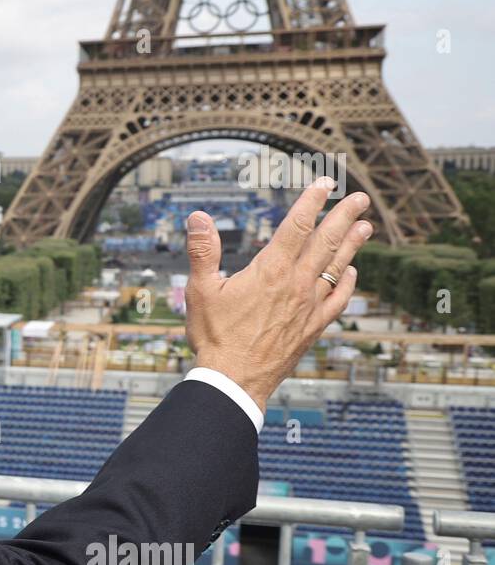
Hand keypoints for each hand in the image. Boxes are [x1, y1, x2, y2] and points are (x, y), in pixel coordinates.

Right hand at [184, 176, 372, 411]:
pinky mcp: (313, 327)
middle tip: (361, 198)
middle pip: (326, 242)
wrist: (234, 381)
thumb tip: (198, 217)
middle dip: (345, 217)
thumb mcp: (200, 291)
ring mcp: (308, 307)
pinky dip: (348, 283)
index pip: (296, 226)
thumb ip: (202, 251)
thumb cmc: (214, 337)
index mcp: (270, 271)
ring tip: (366, 227)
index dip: (312, 201)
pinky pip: (338, 300)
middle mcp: (296, 285)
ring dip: (353, 245)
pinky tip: (352, 272)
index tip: (325, 184)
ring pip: (337, 268)